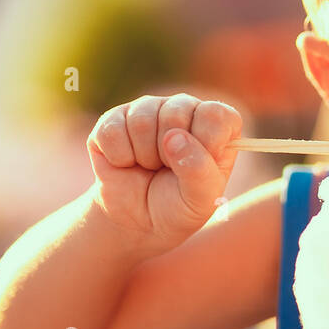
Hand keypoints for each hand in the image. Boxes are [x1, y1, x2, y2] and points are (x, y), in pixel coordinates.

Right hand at [86, 94, 242, 255]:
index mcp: (216, 123)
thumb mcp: (200, 199)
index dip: (204, 144)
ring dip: (143, 156)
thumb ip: (198, 170)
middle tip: (168, 170)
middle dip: (169, 153)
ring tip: (149, 167)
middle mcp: (185, 108)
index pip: (215, 115)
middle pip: (176, 112)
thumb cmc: (178, 206)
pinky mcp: (114, 118)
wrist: (137, 221)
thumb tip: (174, 137)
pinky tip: (126, 163)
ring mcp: (149, 109)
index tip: (197, 168)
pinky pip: (111, 130)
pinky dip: (118, 157)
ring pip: (142, 120)